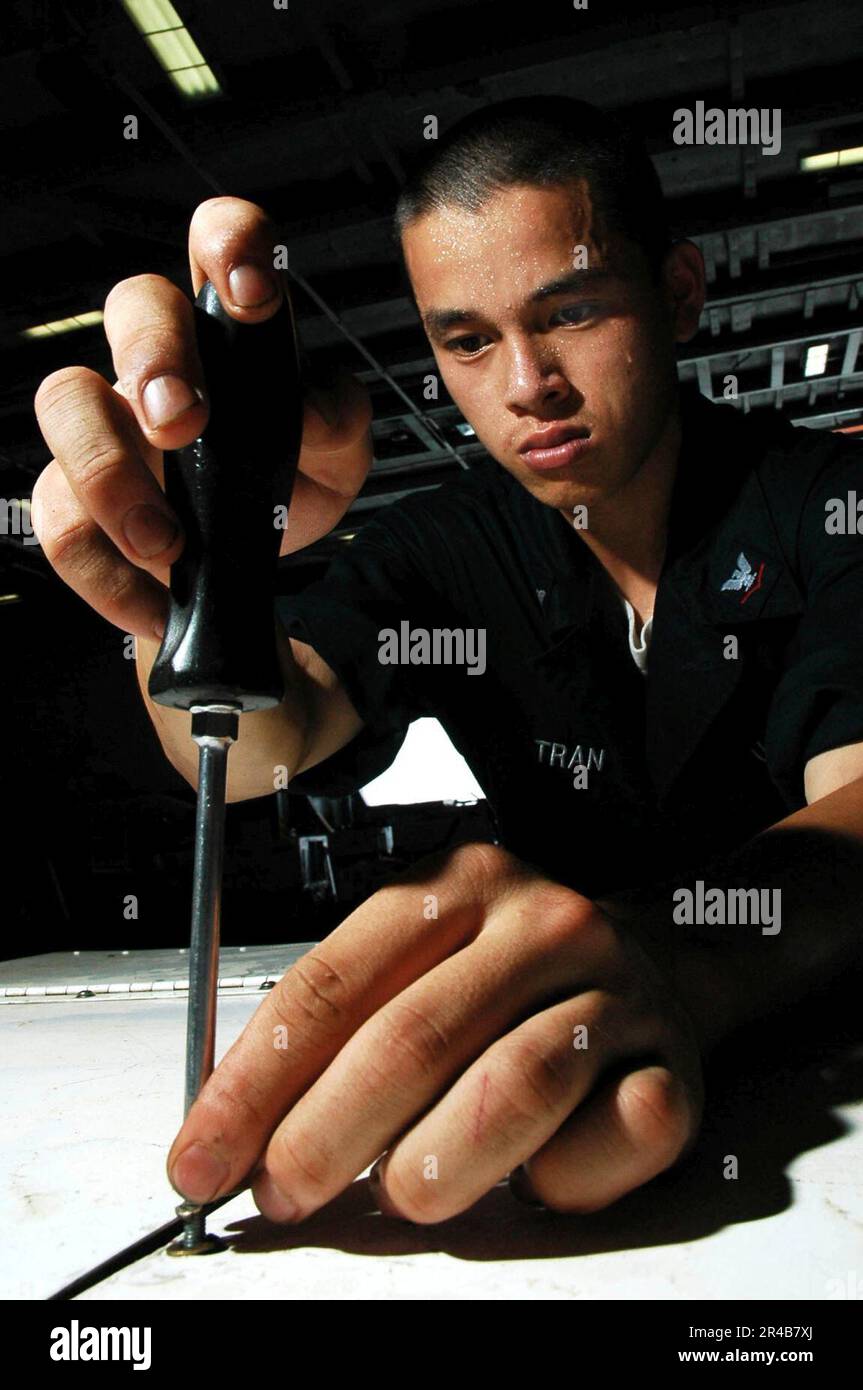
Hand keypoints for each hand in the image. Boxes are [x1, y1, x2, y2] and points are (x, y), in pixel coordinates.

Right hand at [31, 196, 372, 638]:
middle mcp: (161, 361)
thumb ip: (340, 425)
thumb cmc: (287, 485)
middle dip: (154, 357)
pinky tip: (155, 601)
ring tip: (167, 541)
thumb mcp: (338, 460)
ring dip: (109, 470)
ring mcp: (109, 423)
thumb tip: (314, 413)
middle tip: (185, 425)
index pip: (217, 241)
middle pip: (130, 305)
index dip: (228, 245)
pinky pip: (58, 518)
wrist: (250, 567)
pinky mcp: (75, 494)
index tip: (251, 296)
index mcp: (230, 331)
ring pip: (66, 399)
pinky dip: (107, 572)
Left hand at [166, 842, 704, 1222]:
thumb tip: (241, 1133)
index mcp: (460, 883)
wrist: (661, 963)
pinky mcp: (674, 1068)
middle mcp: (540, 925)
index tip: (203, 1155)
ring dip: (432, 1166)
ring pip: (512, 1089)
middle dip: (323, 1137)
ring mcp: (616, 992)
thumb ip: (344, 1027)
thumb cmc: (513, 976)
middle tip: (283, 1192)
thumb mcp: (422, 960)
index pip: (334, 982)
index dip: (255, 1081)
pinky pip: (608, 1139)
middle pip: (412, 1039)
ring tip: (399, 1192)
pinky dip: (555, 1180)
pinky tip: (531, 1177)